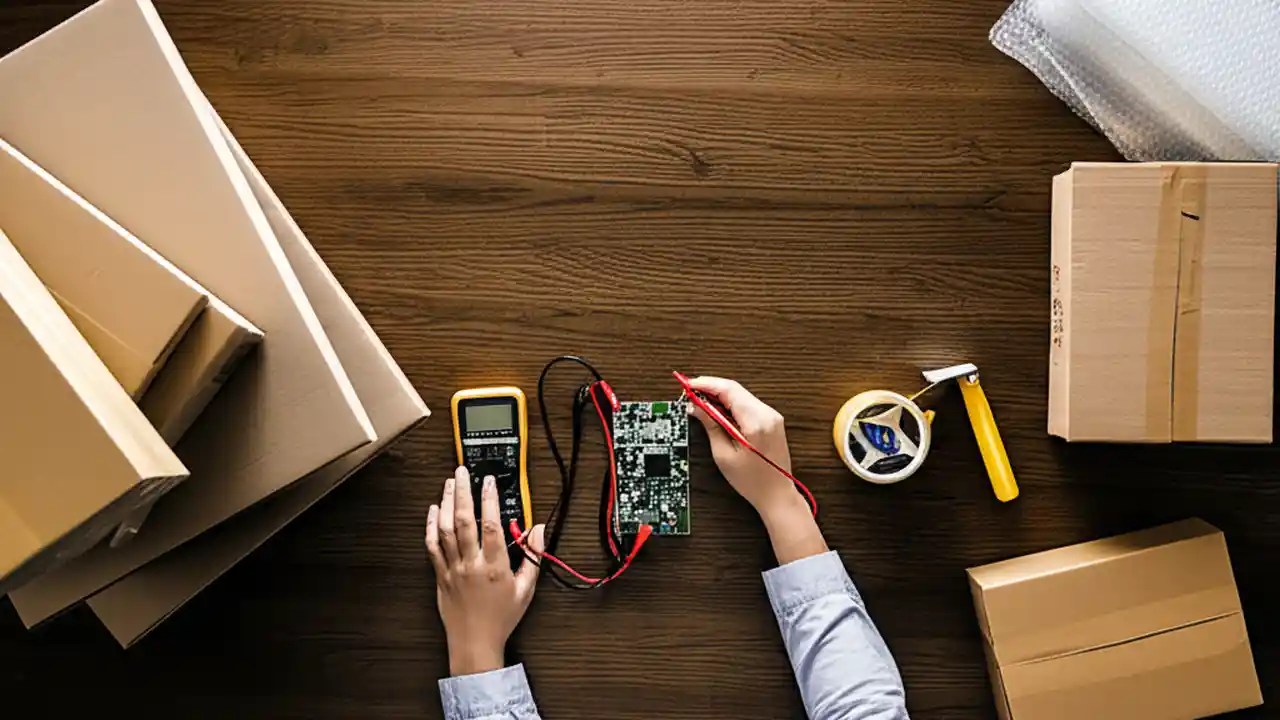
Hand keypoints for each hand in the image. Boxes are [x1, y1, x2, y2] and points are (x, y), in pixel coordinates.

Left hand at [425, 466, 545, 675]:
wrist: (474, 643)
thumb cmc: (502, 618)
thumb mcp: (526, 589)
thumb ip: (533, 558)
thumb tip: (539, 532)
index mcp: (494, 567)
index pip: (491, 525)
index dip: (489, 500)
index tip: (489, 482)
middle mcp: (471, 564)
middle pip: (464, 521)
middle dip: (462, 493)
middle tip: (462, 472)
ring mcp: (453, 569)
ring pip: (445, 530)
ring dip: (445, 504)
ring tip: (449, 484)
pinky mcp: (440, 575)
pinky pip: (432, 547)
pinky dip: (431, 526)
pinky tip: (433, 511)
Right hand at [686, 376, 802, 518]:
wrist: (776, 494)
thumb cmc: (753, 481)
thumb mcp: (724, 455)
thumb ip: (711, 426)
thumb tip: (696, 407)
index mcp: (756, 423)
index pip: (728, 390)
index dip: (705, 384)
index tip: (688, 385)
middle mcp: (767, 415)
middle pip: (734, 389)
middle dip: (710, 388)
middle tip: (690, 394)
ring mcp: (772, 416)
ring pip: (740, 395)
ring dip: (719, 396)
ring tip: (700, 404)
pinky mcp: (771, 420)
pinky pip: (747, 404)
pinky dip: (730, 404)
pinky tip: (717, 411)